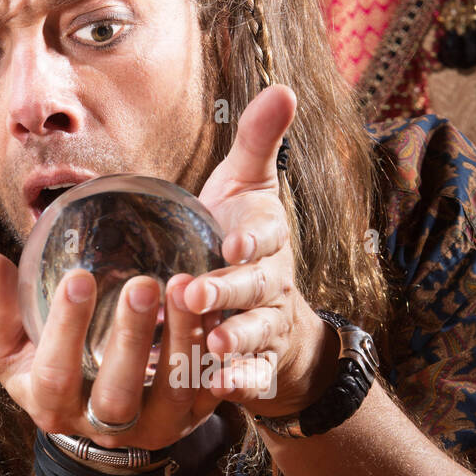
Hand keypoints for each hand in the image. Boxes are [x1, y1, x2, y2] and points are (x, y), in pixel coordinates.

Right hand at [0, 259, 224, 451]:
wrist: (92, 422)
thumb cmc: (42, 369)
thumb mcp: (7, 348)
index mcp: (51, 407)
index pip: (56, 375)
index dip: (66, 329)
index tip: (78, 277)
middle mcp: (101, 428)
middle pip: (117, 395)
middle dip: (131, 339)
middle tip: (143, 283)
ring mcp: (150, 428)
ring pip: (172, 392)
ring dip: (183, 340)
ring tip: (185, 287)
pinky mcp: (190, 418)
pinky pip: (209, 390)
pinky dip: (217, 353)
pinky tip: (218, 310)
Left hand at [184, 84, 337, 417]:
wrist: (274, 312)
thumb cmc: (245, 240)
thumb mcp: (249, 188)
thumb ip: (258, 142)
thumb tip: (282, 88)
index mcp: (267, 240)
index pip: (265, 237)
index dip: (250, 241)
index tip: (230, 243)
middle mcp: (272, 284)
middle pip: (257, 289)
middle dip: (228, 292)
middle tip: (193, 294)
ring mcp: (267, 326)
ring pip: (255, 333)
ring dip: (235, 339)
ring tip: (211, 344)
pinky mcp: (259, 364)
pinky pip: (256, 376)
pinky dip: (243, 383)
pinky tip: (222, 387)